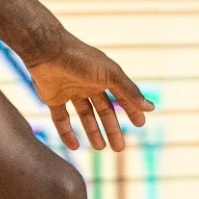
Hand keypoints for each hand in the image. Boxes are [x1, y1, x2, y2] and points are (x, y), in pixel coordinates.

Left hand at [26, 33, 152, 151]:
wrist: (47, 50)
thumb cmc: (81, 59)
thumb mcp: (110, 75)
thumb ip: (129, 91)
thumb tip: (151, 108)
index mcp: (104, 76)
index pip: (121, 96)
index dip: (131, 110)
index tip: (139, 124)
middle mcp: (88, 84)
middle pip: (103, 110)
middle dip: (112, 128)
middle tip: (120, 147)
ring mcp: (70, 91)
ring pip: (84, 115)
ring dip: (92, 132)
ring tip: (100, 148)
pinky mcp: (52, 98)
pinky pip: (61, 119)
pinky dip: (67, 133)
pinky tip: (74, 146)